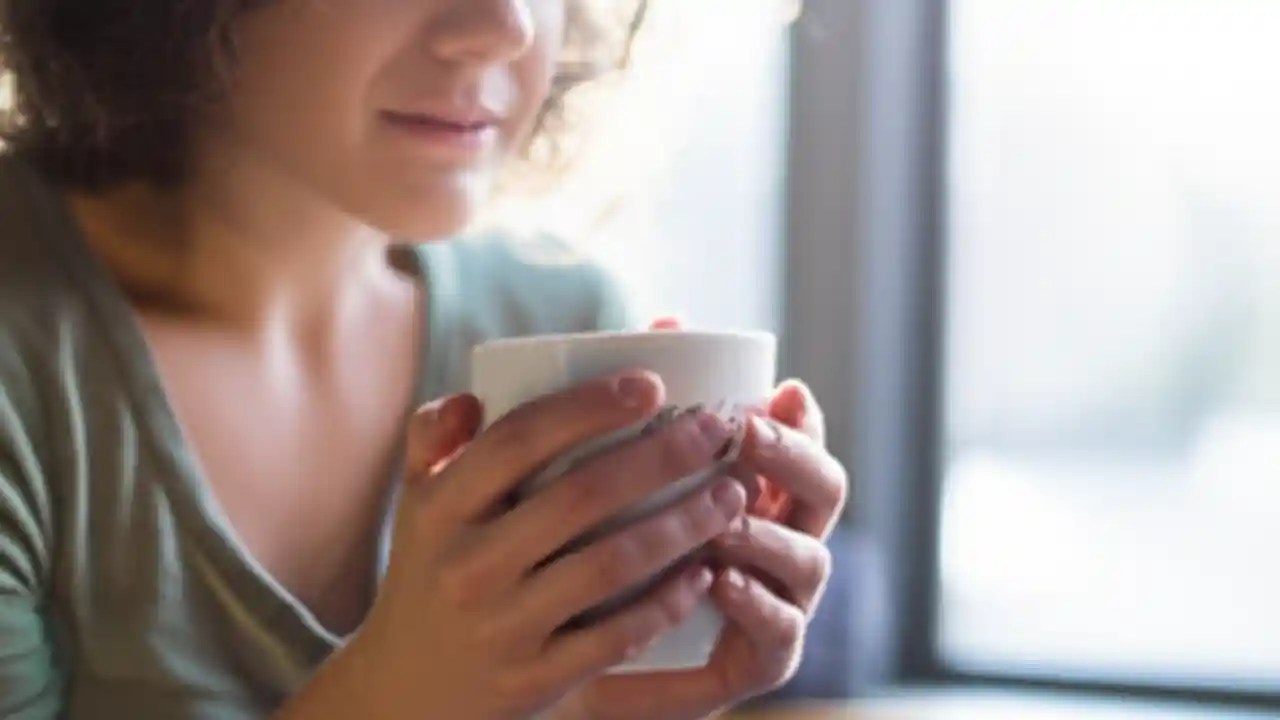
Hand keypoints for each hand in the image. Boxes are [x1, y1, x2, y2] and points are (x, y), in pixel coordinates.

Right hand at [285, 371, 747, 719]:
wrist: (407, 692)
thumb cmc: (428, 574)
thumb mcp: (415, 503)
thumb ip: (434, 437)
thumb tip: (476, 393)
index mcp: (441, 508)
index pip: (518, 439)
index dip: (588, 406)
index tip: (652, 385)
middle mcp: (468, 564)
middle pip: (580, 496)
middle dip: (661, 456)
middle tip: (718, 429)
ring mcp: (502, 626)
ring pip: (610, 565)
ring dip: (682, 525)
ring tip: (734, 494)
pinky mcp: (535, 679)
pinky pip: (615, 636)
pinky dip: (666, 602)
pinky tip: (706, 571)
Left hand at [546, 323, 848, 719]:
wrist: (572, 654)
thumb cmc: (604, 555)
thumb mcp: (618, 479)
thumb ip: (645, 410)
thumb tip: (665, 319)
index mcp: (758, 494)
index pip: (801, 446)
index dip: (803, 419)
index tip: (781, 388)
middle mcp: (780, 544)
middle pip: (824, 493)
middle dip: (794, 458)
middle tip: (747, 434)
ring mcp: (777, 604)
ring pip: (808, 562)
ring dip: (768, 533)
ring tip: (722, 514)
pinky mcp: (756, 663)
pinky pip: (776, 637)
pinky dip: (754, 606)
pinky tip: (718, 579)